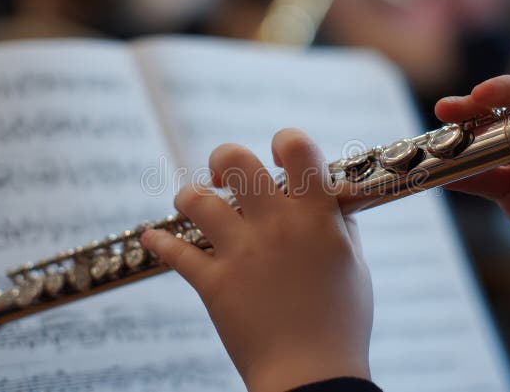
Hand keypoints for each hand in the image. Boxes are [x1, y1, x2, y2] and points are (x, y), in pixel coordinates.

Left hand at [141, 128, 372, 391]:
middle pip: (236, 161)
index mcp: (316, 217)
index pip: (296, 147)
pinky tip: (153, 239)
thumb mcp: (356, 267)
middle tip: (228, 178)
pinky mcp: (213, 284)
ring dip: (191, 197)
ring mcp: (241, 254)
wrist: (312, 377)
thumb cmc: (343, 323)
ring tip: (198, 206)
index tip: (278, 158)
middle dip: (225, 160)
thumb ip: (340, 225)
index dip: (284, 141)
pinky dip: (159, 243)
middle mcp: (275, 226)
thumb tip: (331, 197)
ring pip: (196, 199)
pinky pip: (174, 252)